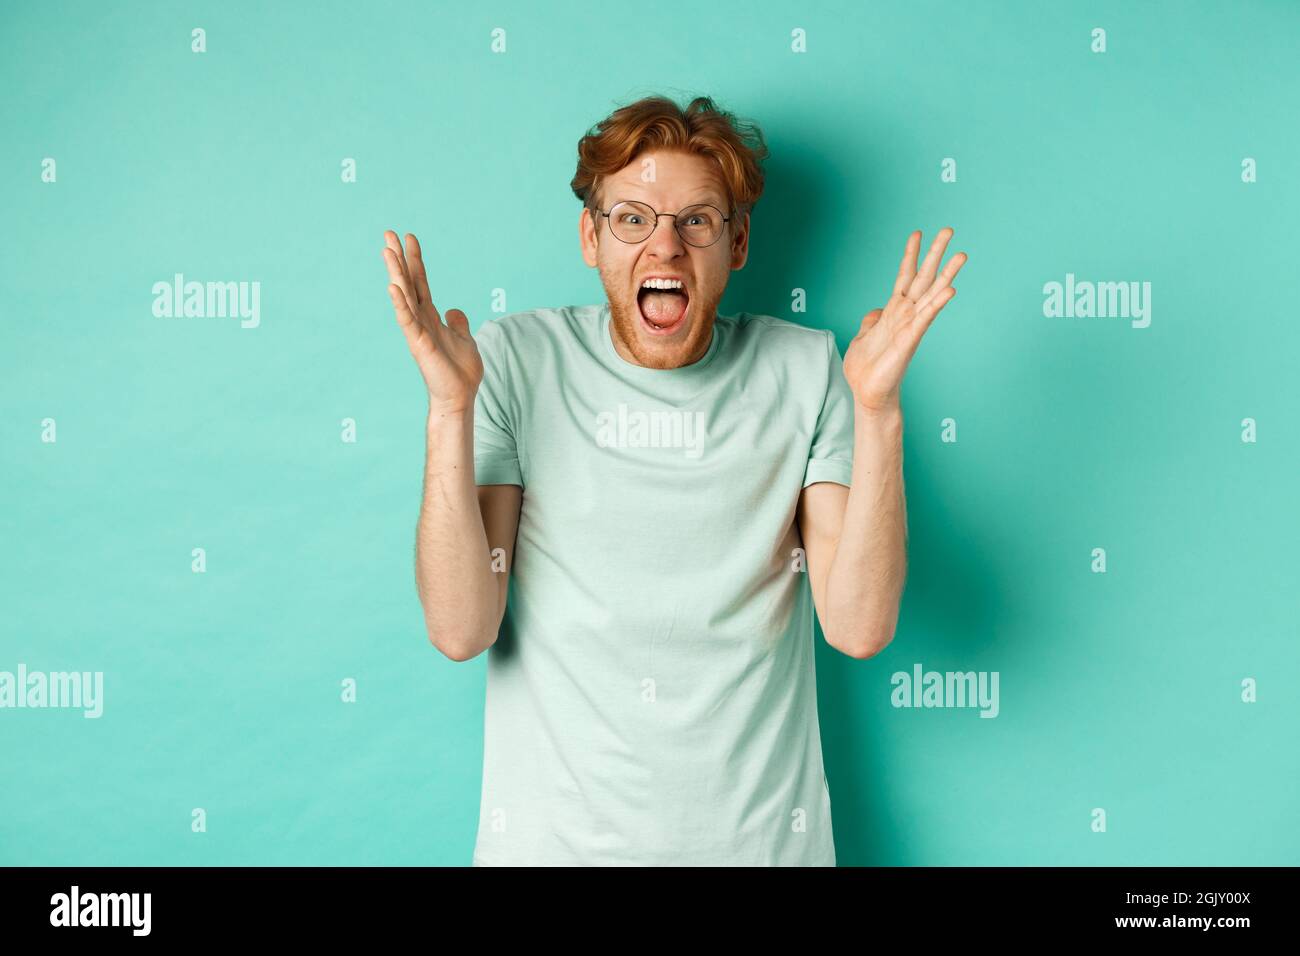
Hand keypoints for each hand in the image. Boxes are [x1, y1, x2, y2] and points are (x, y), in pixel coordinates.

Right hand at [382, 229, 483, 414]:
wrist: (460, 396)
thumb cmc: (460, 372)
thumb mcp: (464, 339)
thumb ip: (458, 322)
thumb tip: (454, 310)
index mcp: (431, 316)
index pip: (421, 281)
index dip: (416, 259)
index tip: (410, 237)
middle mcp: (420, 319)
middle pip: (408, 282)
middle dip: (399, 258)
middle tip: (388, 233)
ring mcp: (417, 330)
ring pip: (404, 296)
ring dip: (395, 273)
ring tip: (387, 250)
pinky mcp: (418, 343)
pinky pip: (407, 319)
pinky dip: (400, 303)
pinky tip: (393, 286)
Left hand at [843, 228, 966, 414]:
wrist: (868, 394)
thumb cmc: (866, 370)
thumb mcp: (861, 338)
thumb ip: (870, 321)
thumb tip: (876, 310)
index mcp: (893, 312)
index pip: (904, 277)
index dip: (910, 255)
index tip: (917, 233)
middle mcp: (906, 315)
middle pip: (924, 278)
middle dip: (936, 254)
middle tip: (949, 230)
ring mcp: (910, 326)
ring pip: (932, 294)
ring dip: (947, 274)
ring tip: (962, 254)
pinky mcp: (910, 340)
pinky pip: (926, 318)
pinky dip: (937, 304)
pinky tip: (951, 290)